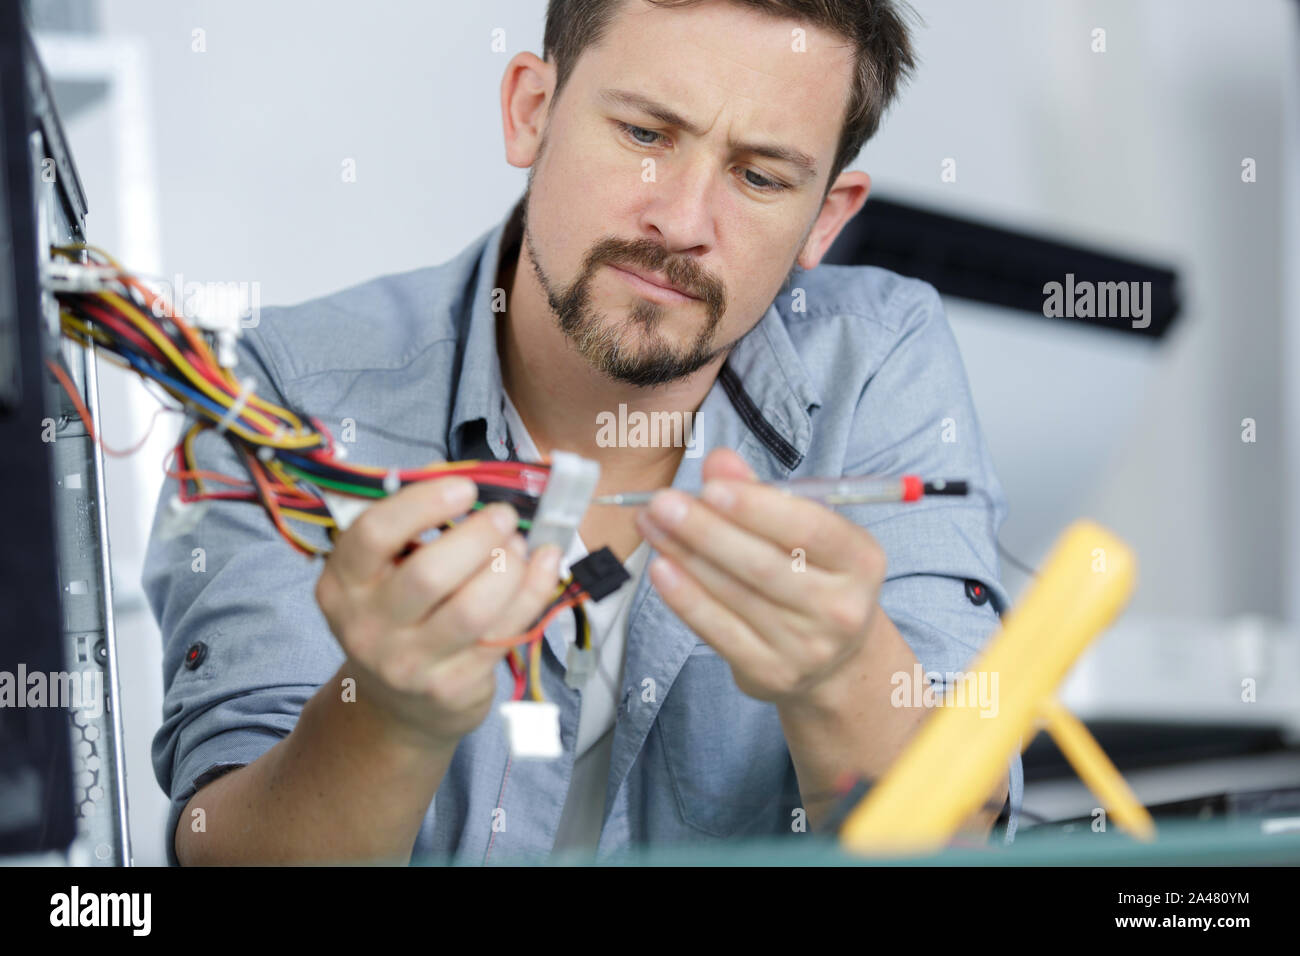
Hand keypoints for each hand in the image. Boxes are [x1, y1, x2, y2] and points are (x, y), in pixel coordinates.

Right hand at [314, 476, 561, 749]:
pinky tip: (545, 565)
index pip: (373, 534)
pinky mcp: (452, 687)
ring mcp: (409, 664)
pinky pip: (504, 633)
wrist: (396, 705)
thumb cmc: (399, 617)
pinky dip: (534, 591)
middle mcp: (368, 626)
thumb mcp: (384, 573)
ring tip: (522, 546)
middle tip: (505, 517)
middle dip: (479, 536)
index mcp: (343, 583)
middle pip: (430, 574)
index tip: (465, 488)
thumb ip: (415, 527)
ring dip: (510, 567)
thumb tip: (473, 479)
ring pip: (472, 609)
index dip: (424, 504)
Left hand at [635, 449, 886, 706]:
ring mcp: (807, 647)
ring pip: (735, 594)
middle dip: (706, 529)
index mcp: (861, 561)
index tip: (711, 487)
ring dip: (685, 555)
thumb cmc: (812, 576)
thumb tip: (718, 461)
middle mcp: (842, 608)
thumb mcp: (804, 532)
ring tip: (651, 524)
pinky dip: (685, 598)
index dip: (757, 508)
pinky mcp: (771, 672)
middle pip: (765, 565)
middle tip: (663, 502)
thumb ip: (762, 494)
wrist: (832, 660)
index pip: (810, 530)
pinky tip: (660, 568)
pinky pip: (718, 630)